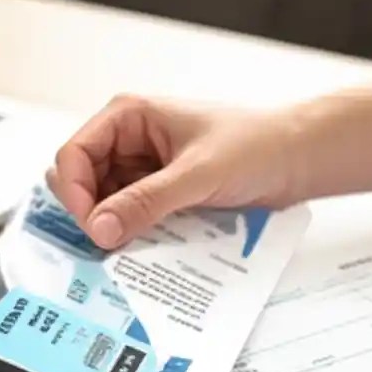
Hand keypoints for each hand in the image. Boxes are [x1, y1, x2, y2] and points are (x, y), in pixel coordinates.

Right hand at [47, 94, 303, 248]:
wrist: (297, 159)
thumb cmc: (256, 146)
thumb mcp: (197, 174)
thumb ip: (146, 201)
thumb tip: (100, 229)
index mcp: (128, 117)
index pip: (73, 156)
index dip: (75, 194)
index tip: (93, 228)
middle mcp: (129, 141)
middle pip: (82, 184)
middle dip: (90, 215)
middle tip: (108, 246)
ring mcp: (144, 170)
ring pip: (105, 206)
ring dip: (113, 229)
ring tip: (128, 253)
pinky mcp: (161, 194)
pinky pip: (133, 218)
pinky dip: (133, 235)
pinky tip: (144, 251)